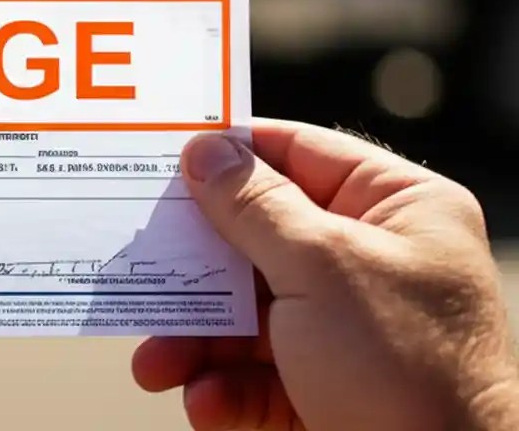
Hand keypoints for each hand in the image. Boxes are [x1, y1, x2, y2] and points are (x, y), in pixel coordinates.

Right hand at [132, 119, 518, 430]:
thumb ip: (254, 205)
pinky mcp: (330, 389)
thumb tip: (205, 149)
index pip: (300, 153)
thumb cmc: (407, 367)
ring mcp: (351, 330)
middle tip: (143, 266)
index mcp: (398, 210)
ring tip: (155, 364)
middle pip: (258, 240)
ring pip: (248, 315)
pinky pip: (259, 374)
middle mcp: (375, 262)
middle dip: (197, 270)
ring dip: (196, 341)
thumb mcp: (320, 268)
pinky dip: (225, 388)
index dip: (231, 153)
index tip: (164, 156)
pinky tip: (206, 403)